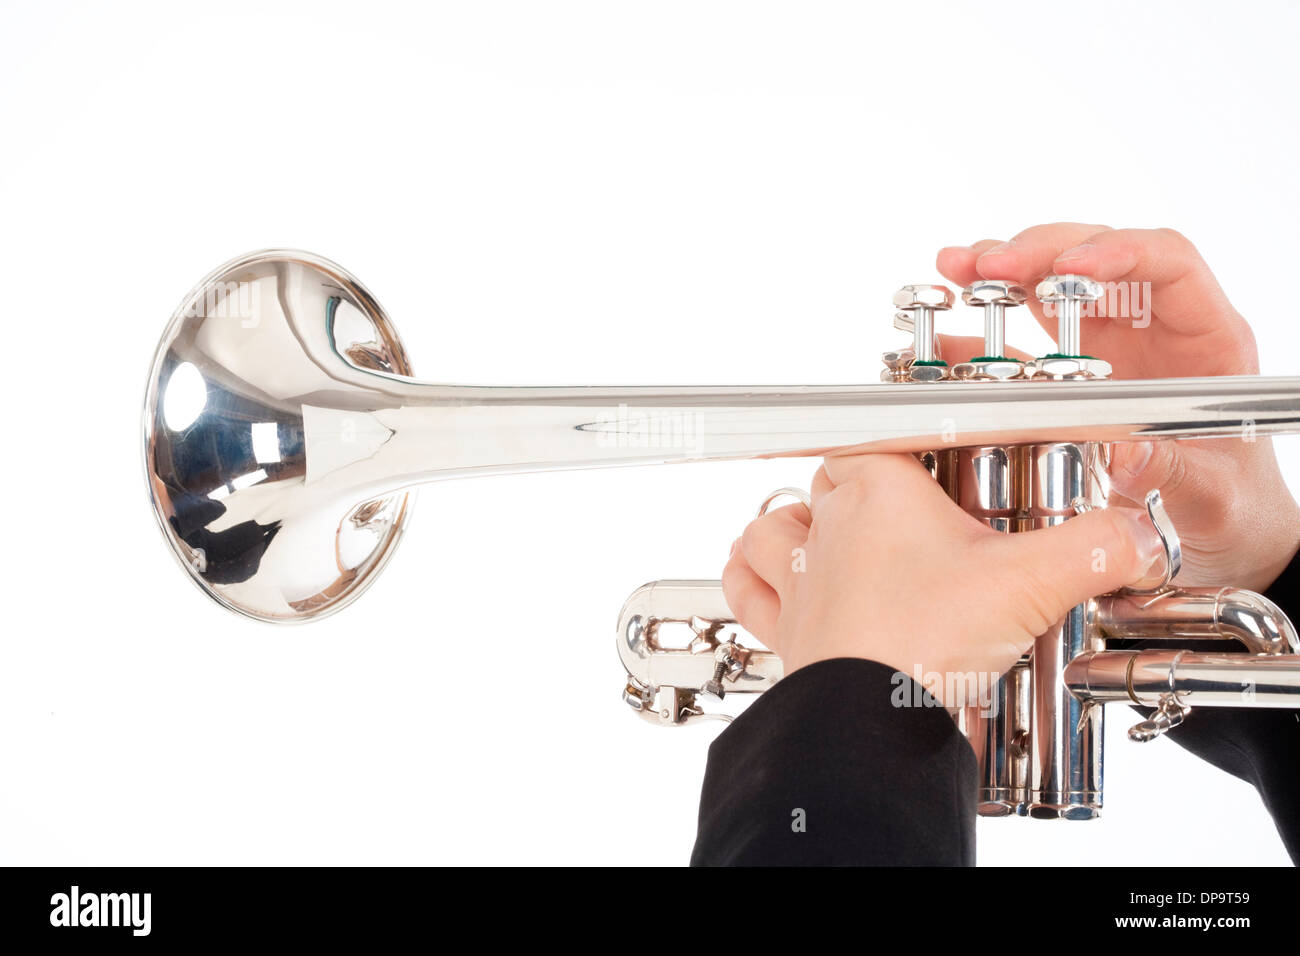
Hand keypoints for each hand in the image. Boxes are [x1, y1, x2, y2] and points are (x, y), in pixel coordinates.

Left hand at [721, 454, 1164, 702]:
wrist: (873, 718)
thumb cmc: (930, 642)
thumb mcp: (1032, 585)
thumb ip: (1095, 550)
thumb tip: (1137, 536)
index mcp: (879, 492)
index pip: (883, 441)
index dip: (911, 449)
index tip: (941, 462)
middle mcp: (829, 527)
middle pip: (834, 481)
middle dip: (866, 489)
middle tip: (913, 515)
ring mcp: (800, 578)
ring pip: (773, 525)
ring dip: (790, 524)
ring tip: (825, 533)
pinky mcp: (785, 629)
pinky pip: (746, 587)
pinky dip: (750, 576)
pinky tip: (764, 573)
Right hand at [936, 223, 1299, 592]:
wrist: (1217, 534)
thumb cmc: (1232, 507)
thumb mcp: (1211, 496)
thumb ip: (1172, 470)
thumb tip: (1123, 446)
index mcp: (1206, 339)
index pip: (1169, 264)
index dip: (1120, 253)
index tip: (1070, 267)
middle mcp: (1155, 328)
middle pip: (1098, 260)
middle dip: (1042, 252)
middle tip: (990, 265)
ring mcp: (1110, 345)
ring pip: (1056, 282)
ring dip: (1004, 269)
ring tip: (956, 267)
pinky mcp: (1070, 371)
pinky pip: (1025, 335)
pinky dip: (984, 321)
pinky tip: (947, 318)